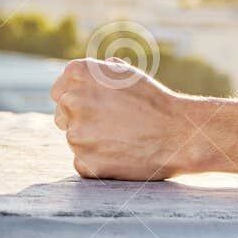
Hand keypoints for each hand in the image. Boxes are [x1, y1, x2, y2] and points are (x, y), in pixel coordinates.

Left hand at [50, 58, 203, 180]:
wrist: (178, 134)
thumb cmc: (155, 102)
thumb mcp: (126, 75)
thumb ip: (97, 74)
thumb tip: (81, 75)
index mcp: (78, 74)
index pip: (59, 92)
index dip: (77, 101)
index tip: (93, 108)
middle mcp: (72, 101)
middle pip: (61, 116)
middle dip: (81, 121)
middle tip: (112, 125)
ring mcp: (76, 134)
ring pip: (75, 141)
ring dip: (92, 142)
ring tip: (123, 138)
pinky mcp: (84, 163)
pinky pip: (84, 163)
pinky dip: (99, 163)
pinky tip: (122, 155)